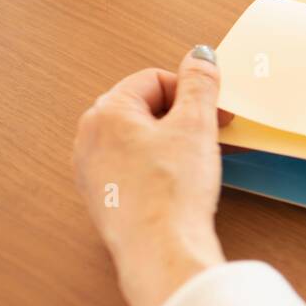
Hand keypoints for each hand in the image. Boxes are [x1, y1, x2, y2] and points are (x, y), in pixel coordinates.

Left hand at [73, 46, 231, 305]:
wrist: (160, 250)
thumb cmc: (172, 190)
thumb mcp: (196, 125)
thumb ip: (200, 83)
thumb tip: (199, 55)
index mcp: (107, 111)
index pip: (154, 79)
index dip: (191, 92)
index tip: (215, 112)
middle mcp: (89, 137)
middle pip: (144, 108)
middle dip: (182, 117)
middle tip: (211, 135)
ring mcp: (92, 170)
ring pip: (138, 139)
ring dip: (172, 143)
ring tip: (198, 162)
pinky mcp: (103, 198)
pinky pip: (132, 167)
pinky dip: (158, 168)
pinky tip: (179, 185)